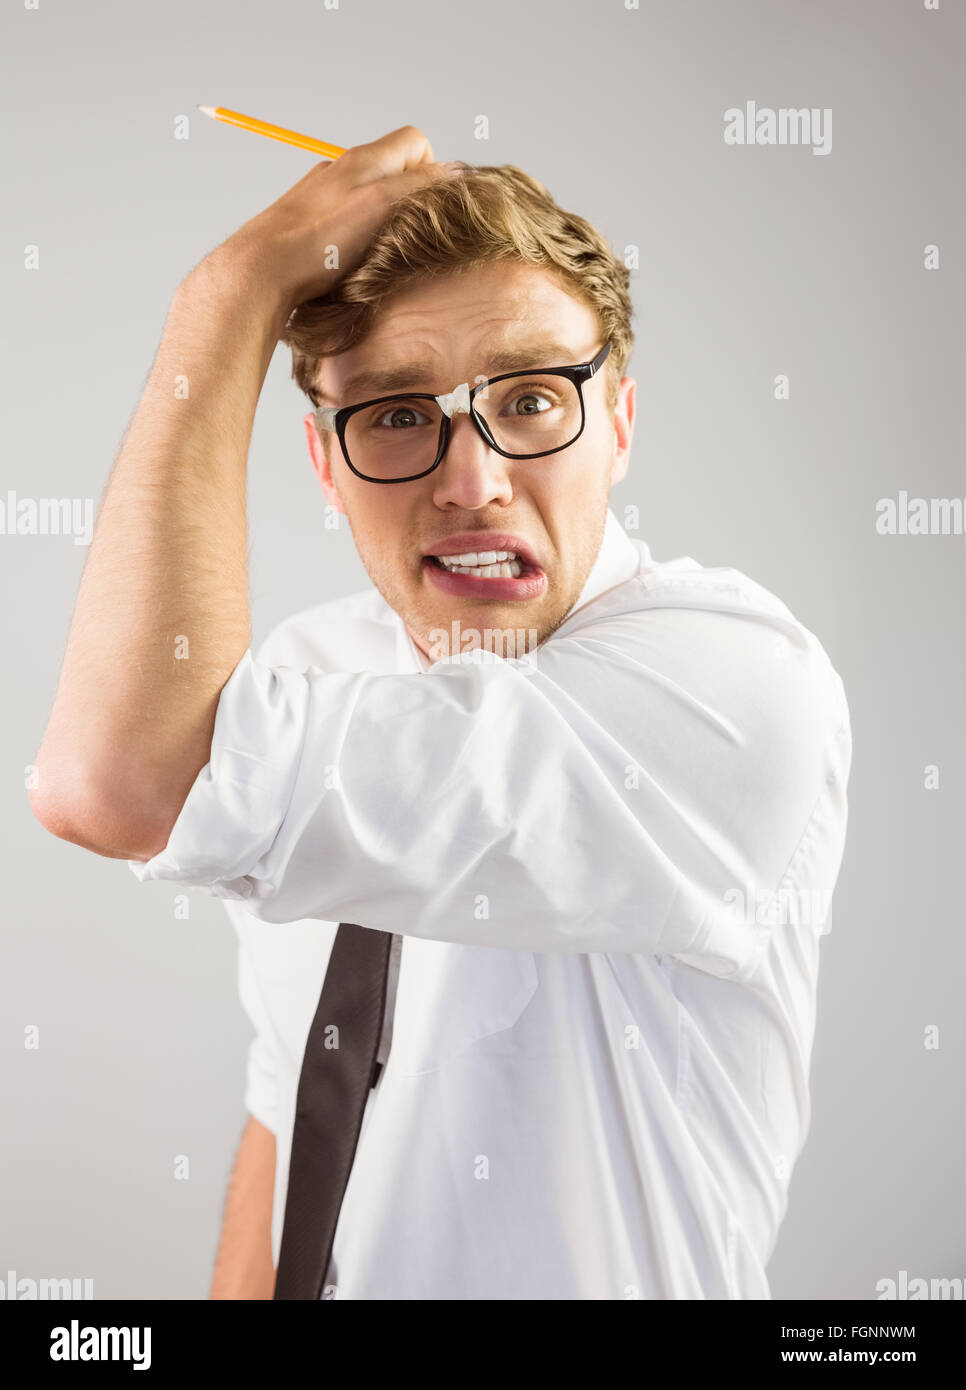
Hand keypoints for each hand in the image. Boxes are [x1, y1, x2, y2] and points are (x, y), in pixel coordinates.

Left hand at [202, 125, 459, 313]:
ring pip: (370, 199)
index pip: (415, 143)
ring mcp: (324, 197)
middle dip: (410, 199)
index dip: (432, 171)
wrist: (261, 271)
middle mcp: (343, 171)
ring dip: (384, 222)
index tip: (429, 207)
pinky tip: (350, 262)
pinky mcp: (309, 223)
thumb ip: (419, 186)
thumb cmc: (317, 242)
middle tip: (406, 234)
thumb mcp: (380, 205)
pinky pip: (346, 222)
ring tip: (377, 253)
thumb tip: (454, 173)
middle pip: (394, 170)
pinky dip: (358, 237)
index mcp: (363, 160)